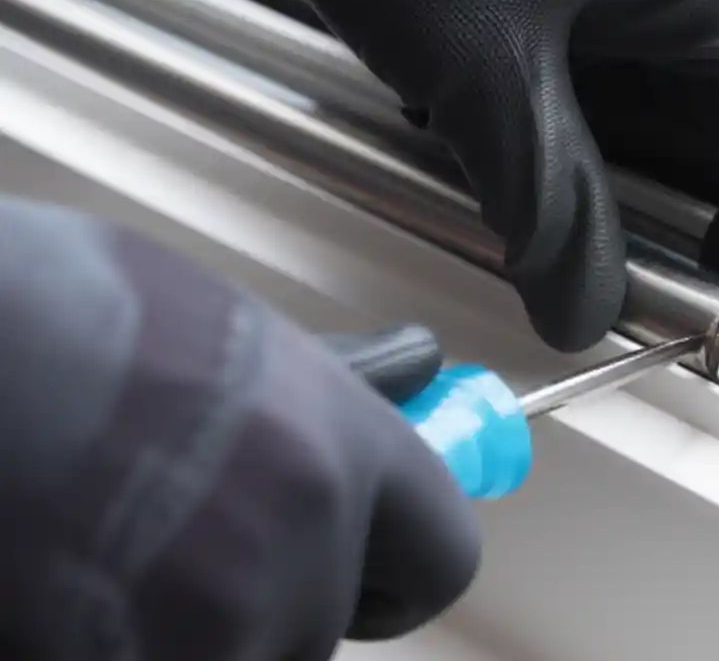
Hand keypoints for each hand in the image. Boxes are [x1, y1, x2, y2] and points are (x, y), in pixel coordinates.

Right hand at [0, 197, 477, 659]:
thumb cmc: (55, 312)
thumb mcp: (221, 329)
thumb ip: (324, 384)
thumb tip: (415, 364)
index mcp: (339, 443)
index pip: (445, 557)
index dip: (395, 574)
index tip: (362, 574)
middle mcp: (302, 542)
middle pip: (316, 627)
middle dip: (257, 608)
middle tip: (172, 548)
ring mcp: (217, 624)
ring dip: (178, 636)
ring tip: (90, 556)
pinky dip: (109, 648)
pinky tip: (53, 594)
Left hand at [274, 0, 718, 351]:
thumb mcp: (478, 71)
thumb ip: (545, 206)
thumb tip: (586, 310)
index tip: (716, 270)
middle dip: (649, 168)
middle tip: (555, 184)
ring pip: (678, 81)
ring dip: (600, 128)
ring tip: (494, 105)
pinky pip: (632, 40)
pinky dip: (574, 83)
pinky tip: (494, 74)